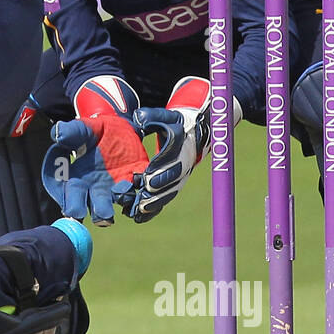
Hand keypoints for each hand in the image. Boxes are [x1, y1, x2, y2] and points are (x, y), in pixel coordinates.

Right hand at [41, 116, 149, 226]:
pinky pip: (143, 191)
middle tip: (104, 216)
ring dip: (124, 200)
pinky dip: (145, 196)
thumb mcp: (82, 129)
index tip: (74, 211)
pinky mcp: (138, 179)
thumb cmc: (93, 131)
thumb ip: (70, 132)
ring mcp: (118, 187)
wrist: (117, 128)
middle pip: (98, 208)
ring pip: (121, 201)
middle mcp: (98, 189)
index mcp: (79, 180)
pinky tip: (144, 188)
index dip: (73, 205)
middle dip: (101, 213)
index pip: (73, 196)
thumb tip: (58, 134)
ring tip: (124, 192)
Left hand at [125, 76, 211, 221]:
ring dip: (155, 202)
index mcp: (181, 145)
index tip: (147, 176)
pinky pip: (166, 199)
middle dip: (157, 188)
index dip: (160, 168)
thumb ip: (151, 116)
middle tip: (143, 195)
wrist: (194, 134)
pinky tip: (139, 217)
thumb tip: (138, 118)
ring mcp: (180, 177)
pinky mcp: (175, 185)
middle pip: (172, 179)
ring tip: (139, 210)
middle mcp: (183, 164)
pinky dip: (154, 210)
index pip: (171, 158)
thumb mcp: (165, 116)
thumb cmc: (174, 123)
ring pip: (169, 192)